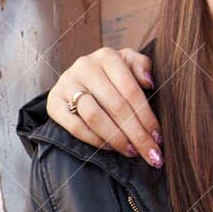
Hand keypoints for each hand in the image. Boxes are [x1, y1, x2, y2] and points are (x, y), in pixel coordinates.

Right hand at [49, 47, 160, 164]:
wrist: (79, 79)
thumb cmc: (114, 75)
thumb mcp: (130, 64)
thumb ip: (142, 66)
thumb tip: (149, 82)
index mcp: (107, 57)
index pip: (132, 92)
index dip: (147, 118)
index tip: (159, 138)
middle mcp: (84, 67)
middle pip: (116, 107)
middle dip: (137, 134)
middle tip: (151, 154)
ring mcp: (66, 84)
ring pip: (95, 117)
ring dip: (117, 139)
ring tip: (132, 151)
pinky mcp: (53, 103)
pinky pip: (75, 127)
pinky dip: (95, 140)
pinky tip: (110, 147)